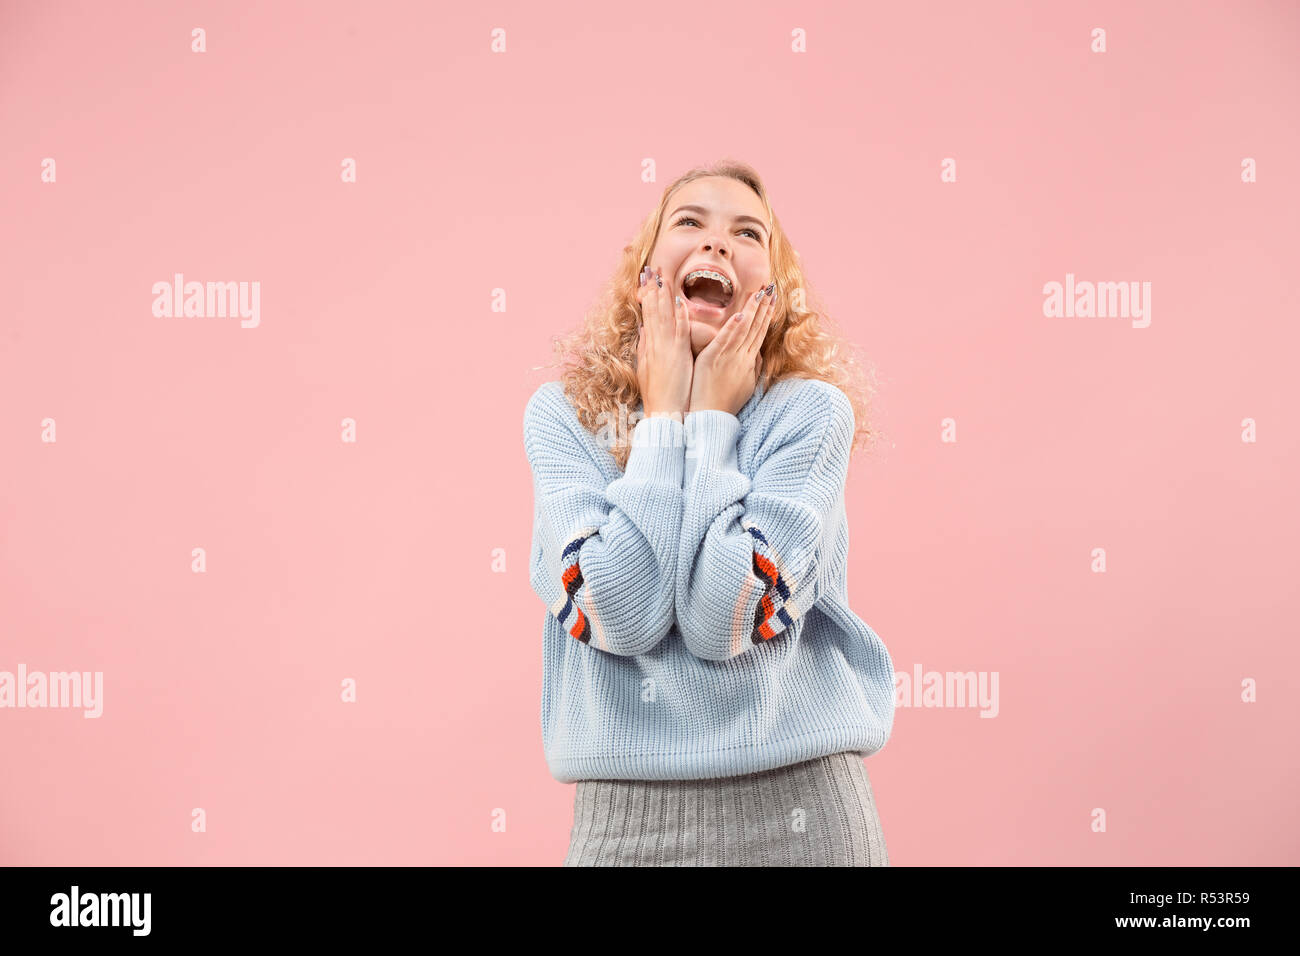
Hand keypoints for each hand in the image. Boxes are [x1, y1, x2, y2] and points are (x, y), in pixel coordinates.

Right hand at [634, 266, 693, 419]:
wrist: (663, 412)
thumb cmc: (659, 393)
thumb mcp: (646, 367)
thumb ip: (645, 346)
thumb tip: (643, 329)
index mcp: (650, 346)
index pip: (648, 314)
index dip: (647, 295)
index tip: (646, 278)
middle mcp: (655, 344)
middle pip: (653, 310)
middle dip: (652, 288)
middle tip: (651, 267)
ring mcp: (666, 348)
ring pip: (663, 316)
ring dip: (663, 295)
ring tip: (661, 276)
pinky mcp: (677, 356)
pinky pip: (679, 332)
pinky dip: (679, 316)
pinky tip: (680, 302)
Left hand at [687, 284, 773, 416]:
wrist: (711, 417)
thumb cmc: (725, 402)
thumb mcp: (744, 384)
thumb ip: (751, 367)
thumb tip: (756, 354)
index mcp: (748, 361)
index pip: (759, 332)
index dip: (766, 315)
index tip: (772, 299)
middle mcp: (742, 357)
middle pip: (756, 327)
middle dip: (764, 307)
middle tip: (770, 288)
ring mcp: (728, 358)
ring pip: (743, 330)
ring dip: (752, 311)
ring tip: (760, 293)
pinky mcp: (713, 360)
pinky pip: (724, 341)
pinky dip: (732, 328)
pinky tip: (740, 315)